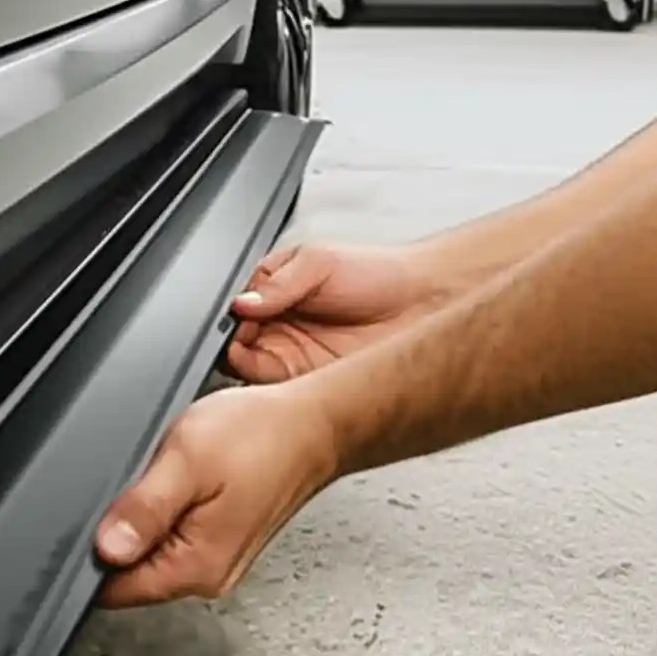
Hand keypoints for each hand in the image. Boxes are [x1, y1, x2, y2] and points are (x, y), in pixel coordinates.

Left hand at [94, 385, 337, 607]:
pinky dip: (175, 504)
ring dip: (152, 510)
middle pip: (131, 568)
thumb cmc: (263, 436)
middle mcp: (208, 573)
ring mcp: (218, 557)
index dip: (96, 548)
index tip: (112, 508)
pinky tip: (195, 476)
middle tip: (157, 476)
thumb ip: (142, 508)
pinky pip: (177, 531)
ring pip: (154, 546)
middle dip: (126, 523)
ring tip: (182, 472)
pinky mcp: (224, 538)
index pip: (115, 587)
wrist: (315, 423)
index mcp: (196, 566)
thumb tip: (105, 548)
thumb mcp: (187, 460)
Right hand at [227, 244, 439, 382]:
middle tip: (245, 337)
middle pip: (236, 341)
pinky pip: (278, 392)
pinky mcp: (310, 382)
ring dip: (247, 366)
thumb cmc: (379, 274)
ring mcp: (293, 354)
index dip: (231, 314)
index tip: (238, 317)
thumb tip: (241, 302)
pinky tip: (278, 375)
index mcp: (275, 290)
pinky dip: (270, 389)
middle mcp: (280, 324)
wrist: (425, 303)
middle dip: (233, 341)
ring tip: (260, 354)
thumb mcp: (320, 262)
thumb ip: (277, 283)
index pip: (236, 308)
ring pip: (250, 369)